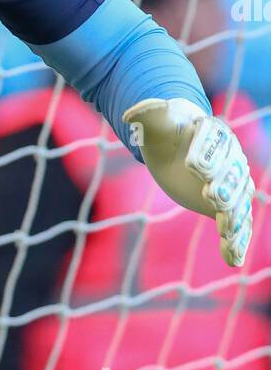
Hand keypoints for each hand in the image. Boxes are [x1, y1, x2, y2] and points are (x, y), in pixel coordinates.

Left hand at [122, 97, 254, 267]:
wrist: (176, 149)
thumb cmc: (165, 133)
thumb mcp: (154, 124)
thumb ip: (148, 115)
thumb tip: (132, 109)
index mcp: (214, 134)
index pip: (216, 143)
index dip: (206, 154)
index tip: (193, 165)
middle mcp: (230, 160)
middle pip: (233, 175)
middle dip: (224, 187)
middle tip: (211, 197)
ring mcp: (231, 186)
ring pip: (238, 203)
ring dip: (234, 218)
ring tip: (227, 232)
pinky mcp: (225, 207)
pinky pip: (236, 225)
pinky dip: (236, 243)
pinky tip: (232, 260)